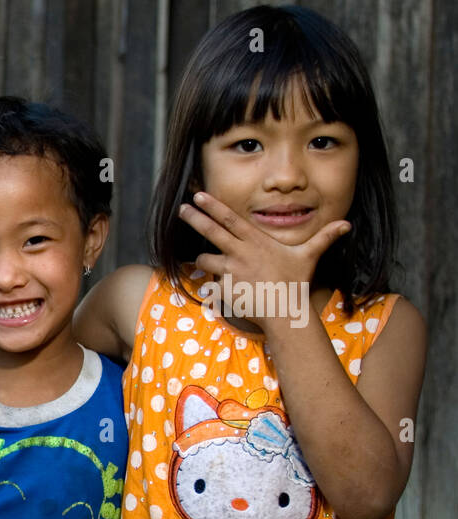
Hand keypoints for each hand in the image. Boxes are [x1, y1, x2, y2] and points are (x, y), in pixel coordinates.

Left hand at [178, 191, 349, 330]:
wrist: (284, 312)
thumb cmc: (295, 284)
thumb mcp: (309, 257)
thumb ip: (323, 238)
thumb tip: (346, 225)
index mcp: (255, 242)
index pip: (230, 219)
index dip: (213, 206)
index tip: (198, 195)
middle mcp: (240, 253)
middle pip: (211, 231)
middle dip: (194, 218)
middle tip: (182, 209)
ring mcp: (230, 271)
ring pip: (205, 260)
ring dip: (205, 260)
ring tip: (215, 265)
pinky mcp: (224, 288)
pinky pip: (211, 284)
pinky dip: (214, 285)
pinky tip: (228, 291)